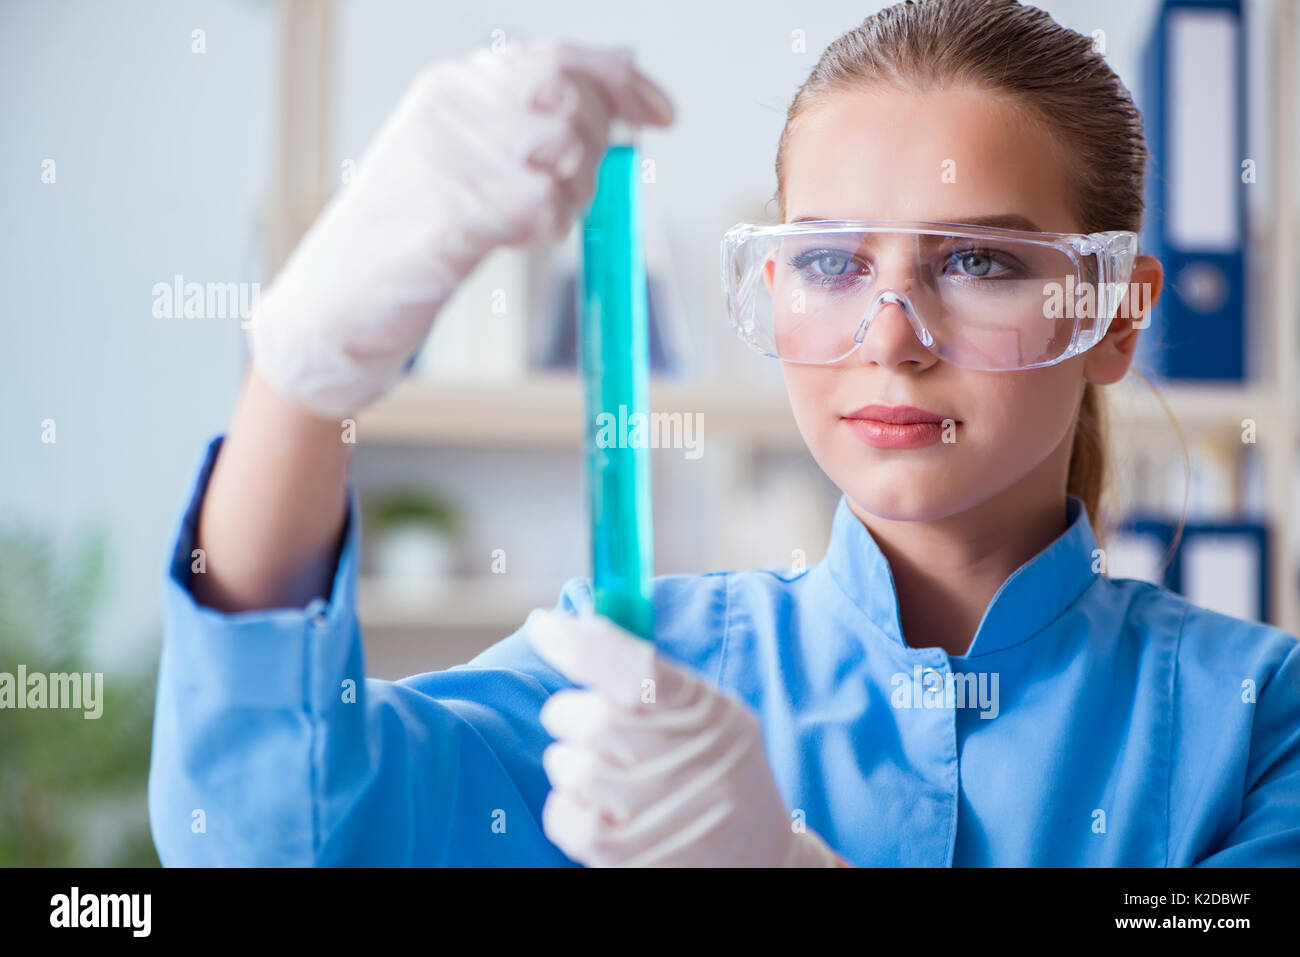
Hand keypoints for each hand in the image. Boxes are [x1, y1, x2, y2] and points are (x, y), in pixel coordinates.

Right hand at [248, 39, 674, 418]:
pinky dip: (544, 226)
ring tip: (535, 222)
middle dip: (597, 148)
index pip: (560, 57)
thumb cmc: (407, 240)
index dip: (623, 81)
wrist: (334, 307)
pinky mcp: (450, 213)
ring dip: (571, 194)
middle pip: (571, 98)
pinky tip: (515, 239)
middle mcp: (450, 107)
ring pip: (564, 148)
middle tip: (575, 193)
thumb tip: (615, 91)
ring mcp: (448, 156)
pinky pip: (539, 204)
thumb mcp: (468, 165)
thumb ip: (528, 127)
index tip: (663, 116)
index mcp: (454, 86)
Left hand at [527, 608, 844, 866]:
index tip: (544, 626)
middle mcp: (698, 762)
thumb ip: (649, 677)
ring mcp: (671, 817)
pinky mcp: (640, 860)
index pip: (641, 668)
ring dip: (570, 765)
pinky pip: (567, 819)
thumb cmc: (717, 772)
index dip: (584, 644)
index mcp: (709, 713)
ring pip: (574, 769)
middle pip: (594, 721)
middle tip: (582, 723)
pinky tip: (595, 808)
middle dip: (570, 716)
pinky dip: (566, 808)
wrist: (760, 859)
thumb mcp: (706, 714)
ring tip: (600, 773)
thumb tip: (570, 631)